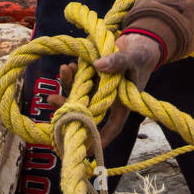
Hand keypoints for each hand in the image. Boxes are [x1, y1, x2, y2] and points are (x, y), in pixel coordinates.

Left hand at [45, 34, 160, 150]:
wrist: (138, 43)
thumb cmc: (141, 56)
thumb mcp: (133, 59)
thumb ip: (118, 61)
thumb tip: (99, 64)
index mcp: (122, 104)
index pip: (112, 126)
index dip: (101, 138)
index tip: (87, 150)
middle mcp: (107, 99)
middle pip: (87, 109)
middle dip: (69, 107)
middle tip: (53, 100)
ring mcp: (98, 88)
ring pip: (80, 94)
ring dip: (68, 85)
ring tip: (64, 70)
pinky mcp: (92, 76)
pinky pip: (79, 80)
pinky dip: (72, 74)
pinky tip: (69, 66)